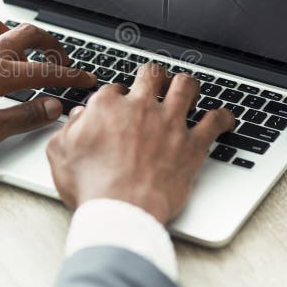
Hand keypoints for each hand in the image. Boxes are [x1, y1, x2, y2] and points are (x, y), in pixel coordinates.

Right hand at [46, 62, 235, 223]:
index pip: (114, 89)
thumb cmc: (91, 187)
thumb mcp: (61, 154)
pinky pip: (215, 122)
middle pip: (152, 75)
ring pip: (185, 86)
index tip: (120, 105)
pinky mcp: (192, 145)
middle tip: (156, 83)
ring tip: (188, 87)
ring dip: (187, 84)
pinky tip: (225, 118)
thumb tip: (78, 116)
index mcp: (107, 107)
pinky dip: (223, 118)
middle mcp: (141, 107)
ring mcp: (169, 123)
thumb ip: (68, 129)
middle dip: (154, 76)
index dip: (118, 97)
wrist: (122, 211)